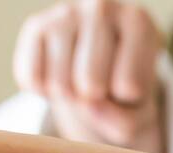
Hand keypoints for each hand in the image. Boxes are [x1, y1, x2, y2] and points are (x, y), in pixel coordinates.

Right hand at [12, 0, 165, 151]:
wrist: (101, 65)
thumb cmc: (126, 88)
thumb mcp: (140, 112)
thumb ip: (125, 122)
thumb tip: (87, 106)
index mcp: (139, 22)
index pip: (128, 86)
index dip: (126, 100)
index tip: (130, 82)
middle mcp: (102, 7)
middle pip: (90, 83)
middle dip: (94, 98)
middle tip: (101, 85)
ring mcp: (65, 12)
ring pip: (59, 84)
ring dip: (69, 97)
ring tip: (81, 80)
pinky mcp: (36, 25)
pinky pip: (32, 78)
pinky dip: (43, 92)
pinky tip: (60, 76)